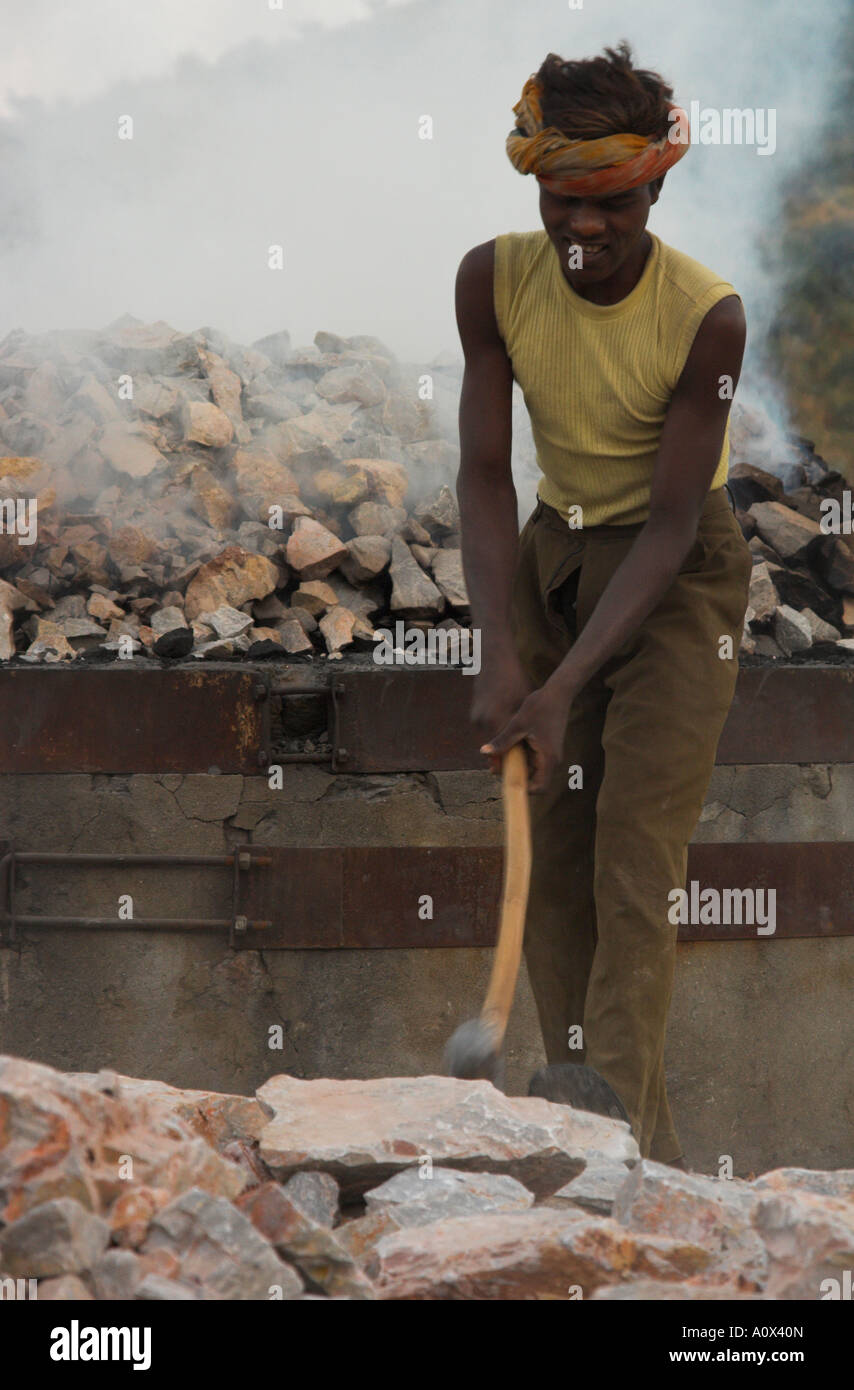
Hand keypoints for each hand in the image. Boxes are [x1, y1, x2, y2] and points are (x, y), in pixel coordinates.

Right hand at [469, 655, 533, 774]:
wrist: (494, 661)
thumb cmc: (515, 681)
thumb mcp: (522, 706)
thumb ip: (522, 730)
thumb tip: (527, 753)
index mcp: (497, 722)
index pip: (502, 755)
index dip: (511, 767)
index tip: (522, 774)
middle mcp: (482, 723)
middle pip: (494, 753)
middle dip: (507, 759)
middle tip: (522, 764)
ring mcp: (475, 720)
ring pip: (489, 744)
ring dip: (501, 748)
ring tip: (517, 748)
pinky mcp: (473, 716)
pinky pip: (485, 733)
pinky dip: (495, 736)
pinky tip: (507, 732)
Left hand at [482, 682, 570, 792]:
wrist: (557, 692)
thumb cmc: (539, 706)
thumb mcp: (517, 724)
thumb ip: (502, 741)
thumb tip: (483, 752)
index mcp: (548, 758)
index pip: (539, 788)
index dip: (523, 789)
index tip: (505, 778)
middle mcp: (552, 760)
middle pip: (534, 781)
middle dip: (515, 777)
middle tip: (495, 766)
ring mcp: (551, 754)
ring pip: (532, 770)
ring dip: (517, 766)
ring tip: (499, 755)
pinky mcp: (548, 748)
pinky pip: (534, 760)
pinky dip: (521, 758)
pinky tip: (509, 746)